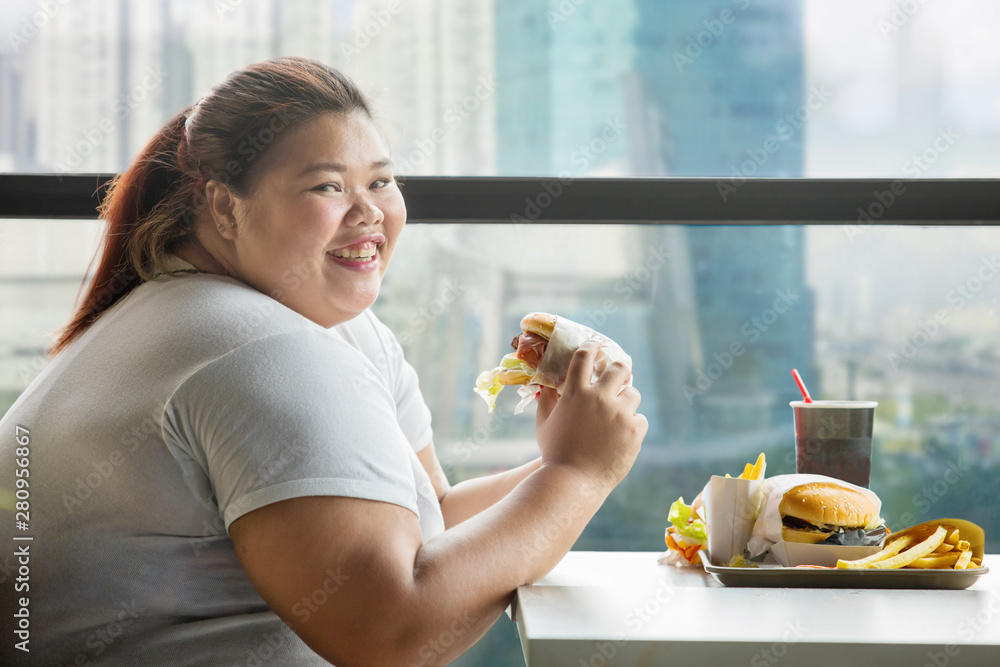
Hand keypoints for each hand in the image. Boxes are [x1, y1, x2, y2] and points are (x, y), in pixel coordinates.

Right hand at [534, 338, 646, 493]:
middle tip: (618, 378)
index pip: (585, 356)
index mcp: (575, 392)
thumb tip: (549, 385)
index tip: (596, 346)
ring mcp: (619, 413)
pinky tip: (622, 438)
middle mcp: (599, 398)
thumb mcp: (544, 424)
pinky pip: (640, 419)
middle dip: (619, 370)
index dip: (592, 347)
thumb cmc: (554, 453)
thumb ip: (547, 401)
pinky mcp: (634, 430)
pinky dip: (632, 426)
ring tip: (619, 414)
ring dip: (626, 401)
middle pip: (619, 368)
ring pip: (633, 393)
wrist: (573, 482)